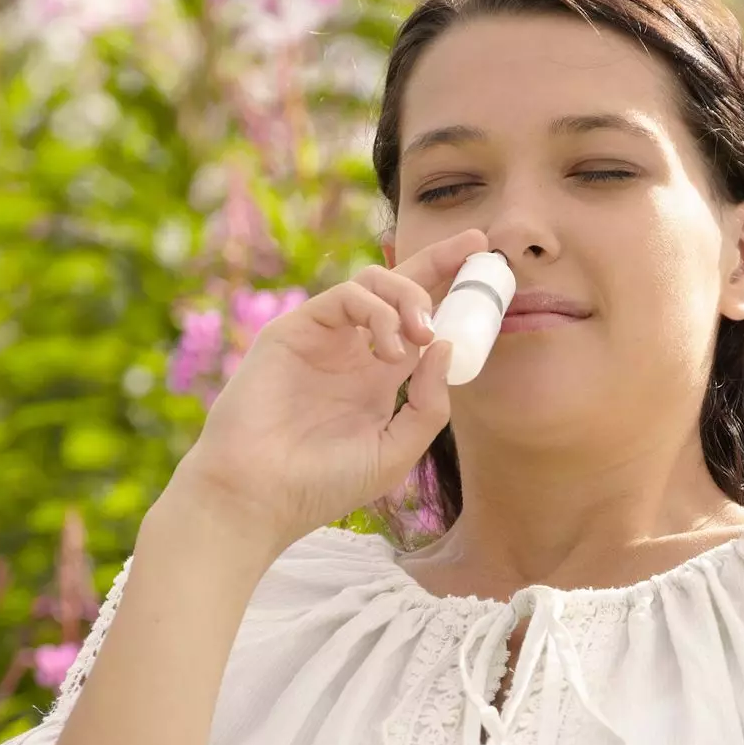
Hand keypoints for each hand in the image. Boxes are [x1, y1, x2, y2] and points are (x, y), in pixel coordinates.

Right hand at [163, 228, 488, 548]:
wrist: (259, 497)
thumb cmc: (321, 485)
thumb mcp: (395, 451)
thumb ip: (428, 403)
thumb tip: (446, 345)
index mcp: (376, 379)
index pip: (418, 325)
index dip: (449, 296)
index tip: (485, 271)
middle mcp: (351, 352)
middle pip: (399, 288)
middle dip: (439, 260)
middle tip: (475, 247)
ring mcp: (322, 339)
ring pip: (373, 283)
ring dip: (410, 297)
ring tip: (423, 335)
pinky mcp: (294, 331)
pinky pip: (345, 297)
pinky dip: (378, 313)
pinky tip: (391, 351)